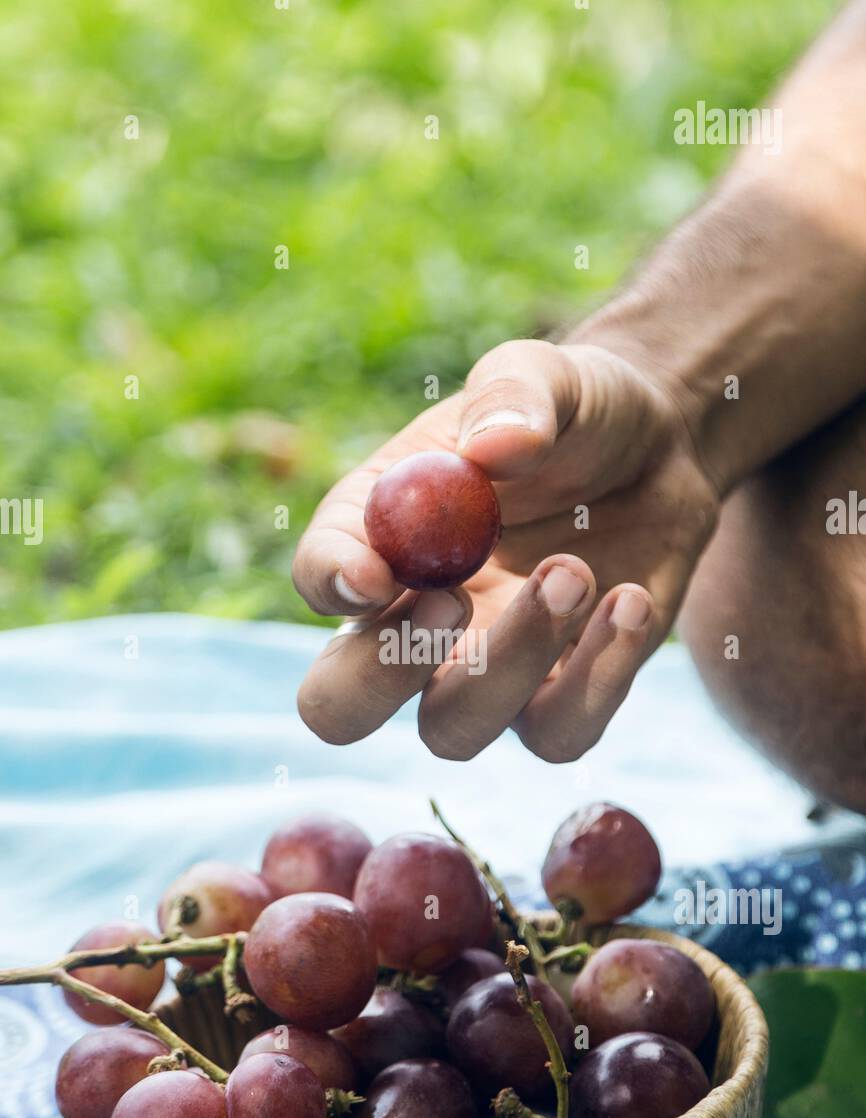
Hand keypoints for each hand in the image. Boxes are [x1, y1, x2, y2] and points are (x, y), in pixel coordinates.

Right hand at [292, 339, 718, 760]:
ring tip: (575, 570)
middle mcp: (409, 620)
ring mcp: (481, 673)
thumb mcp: (549, 374)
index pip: (318, 577)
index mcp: (376, 534)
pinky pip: (556, 736)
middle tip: (448, 601)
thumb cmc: (577, 413)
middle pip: (338, 706)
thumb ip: (514, 393)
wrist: (663, 453)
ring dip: (512, 662)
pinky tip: (631, 600)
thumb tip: (497, 446)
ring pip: (451, 732)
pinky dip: (599, 677)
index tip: (375, 575)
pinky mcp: (559, 698)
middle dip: (379, 676)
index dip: (331, 584)